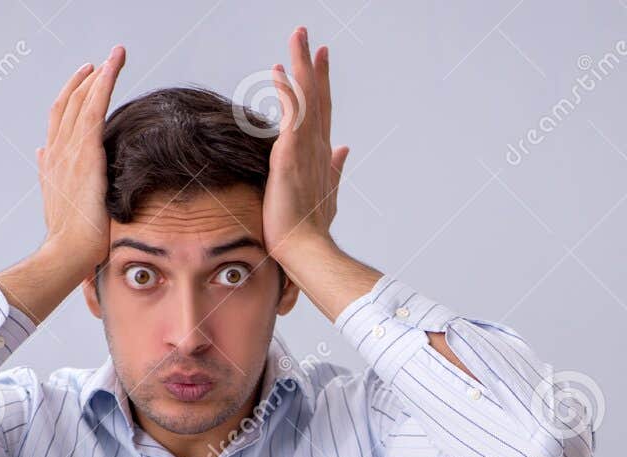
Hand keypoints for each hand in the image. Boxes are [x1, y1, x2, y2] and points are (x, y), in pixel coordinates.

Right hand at [35, 46, 124, 279]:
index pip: (60, 120)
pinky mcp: (85, 155)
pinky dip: (102, 84)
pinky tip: (111, 67)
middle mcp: (57, 152)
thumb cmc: (70, 239)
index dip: (70, 97)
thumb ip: (50, 172)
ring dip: (98, 75)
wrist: (67, 253)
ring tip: (114, 56)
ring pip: (81, 101)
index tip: (84, 81)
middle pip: (67, 104)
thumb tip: (42, 152)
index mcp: (52, 162)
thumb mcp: (59, 201)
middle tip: (101, 62)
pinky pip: (92, 109)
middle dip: (84, 80)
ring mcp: (69, 152)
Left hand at [262, 28, 349, 260]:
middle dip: (313, 65)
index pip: (322, 111)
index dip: (321, 83)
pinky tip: (281, 71)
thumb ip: (335, 168)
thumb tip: (345, 149)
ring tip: (298, 38)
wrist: (306, 249)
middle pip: (317, 97)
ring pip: (307, 99)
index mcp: (322, 155)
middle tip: (309, 37)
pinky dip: (288, 92)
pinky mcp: (291, 155)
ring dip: (302, 66)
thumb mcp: (327, 193)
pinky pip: (291, 116)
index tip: (319, 58)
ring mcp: (306, 150)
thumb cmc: (311, 230)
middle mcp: (317, 147)